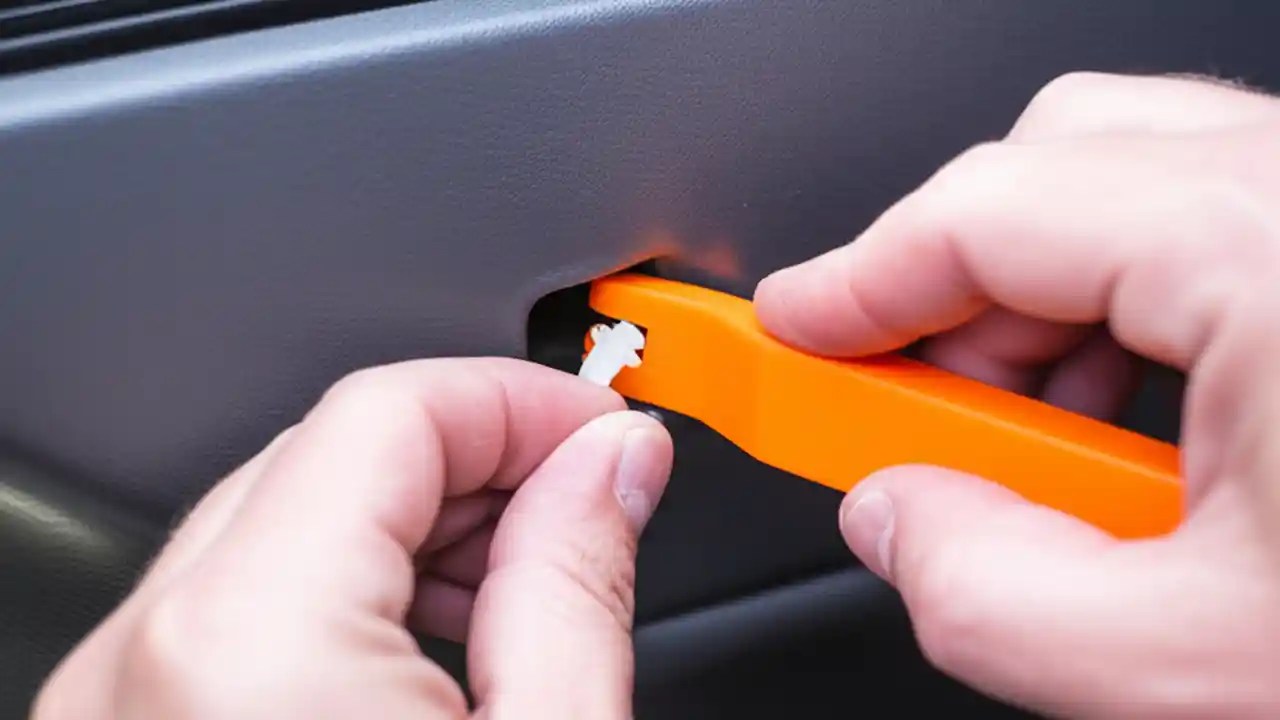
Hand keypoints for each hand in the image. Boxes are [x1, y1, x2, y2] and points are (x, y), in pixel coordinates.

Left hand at [31, 358, 672, 718]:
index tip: (602, 428)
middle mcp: (141, 666)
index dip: (520, 399)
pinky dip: (343, 597)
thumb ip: (578, 586)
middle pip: (328, 459)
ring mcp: (111, 704)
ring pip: (279, 529)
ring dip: (414, 527)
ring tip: (522, 588)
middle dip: (476, 461)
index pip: (390, 413)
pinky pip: (237, 612)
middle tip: (584, 502)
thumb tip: (611, 463)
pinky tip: (432, 646)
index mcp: (248, 648)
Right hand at [754, 72, 1279, 717]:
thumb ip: (988, 594)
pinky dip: (1141, 317)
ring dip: (1045, 305)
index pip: (992, 207)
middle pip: (1061, 161)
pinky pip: (1222, 225)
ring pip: (1141, 188)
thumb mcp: (1195, 674)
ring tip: (1038, 444)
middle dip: (951, 282)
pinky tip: (1148, 432)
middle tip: (903, 397)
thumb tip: (894, 517)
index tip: (793, 329)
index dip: (858, 274)